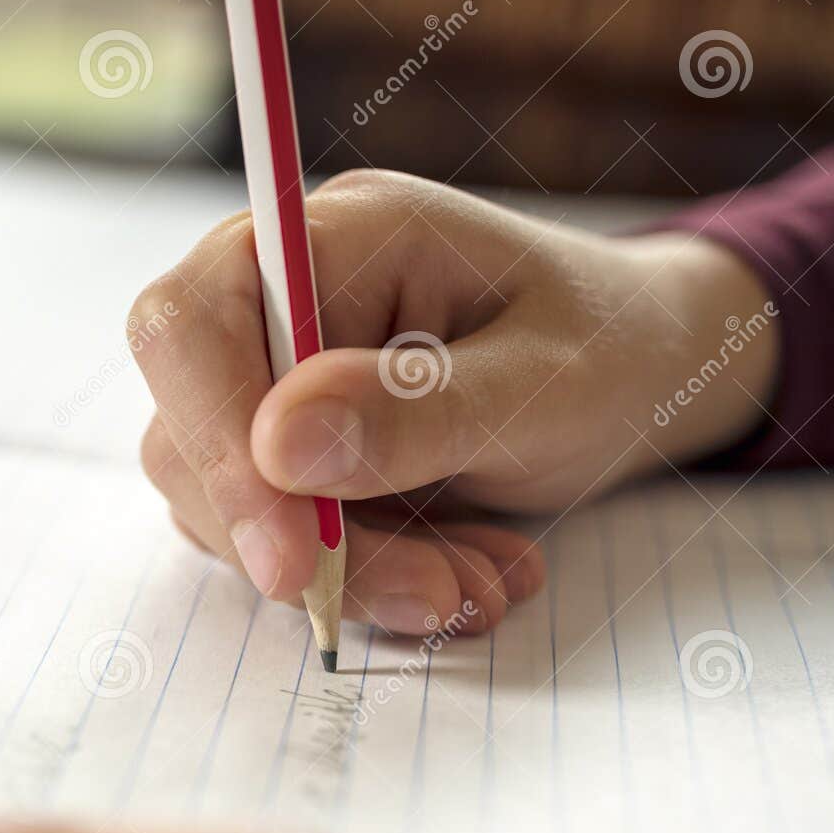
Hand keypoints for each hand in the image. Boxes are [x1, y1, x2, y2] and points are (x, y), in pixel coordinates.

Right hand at [131, 169, 777, 635]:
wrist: (641, 369)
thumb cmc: (607, 346)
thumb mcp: (544, 383)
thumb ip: (417, 410)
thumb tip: (279, 446)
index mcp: (333, 236)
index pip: (192, 326)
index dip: (216, 443)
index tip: (295, 561)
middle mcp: (278, 299)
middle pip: (193, 433)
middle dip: (309, 542)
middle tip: (438, 596)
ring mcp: (277, 378)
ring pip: (236, 505)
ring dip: (355, 573)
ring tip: (482, 582)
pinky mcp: (290, 451)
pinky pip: (282, 537)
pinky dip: (367, 579)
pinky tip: (463, 571)